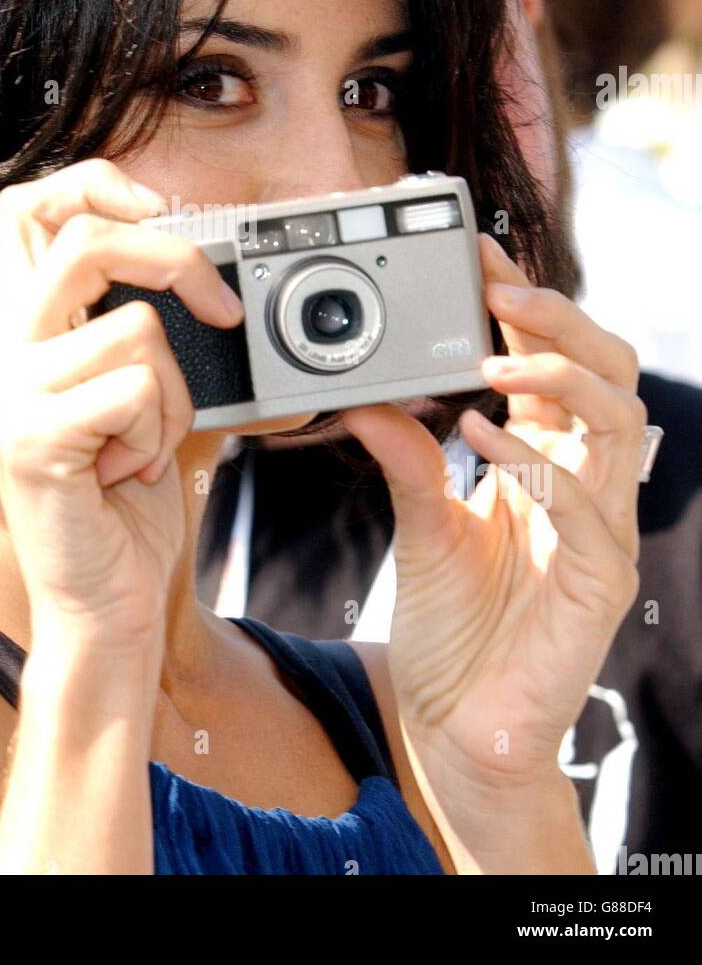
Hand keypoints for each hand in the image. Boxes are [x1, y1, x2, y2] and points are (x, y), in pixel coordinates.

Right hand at [0, 158, 243, 647]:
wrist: (102, 604)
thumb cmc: (123, 507)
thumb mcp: (148, 401)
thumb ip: (169, 339)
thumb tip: (235, 288)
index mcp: (22, 332)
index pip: (29, 208)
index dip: (95, 182)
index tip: (162, 207)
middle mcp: (0, 352)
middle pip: (80, 235)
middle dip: (173, 257)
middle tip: (220, 310)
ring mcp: (8, 393)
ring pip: (136, 325)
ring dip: (175, 392)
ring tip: (146, 444)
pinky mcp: (31, 437)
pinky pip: (136, 388)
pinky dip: (161, 431)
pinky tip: (129, 472)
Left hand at [341, 232, 644, 797]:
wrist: (458, 727)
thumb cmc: (451, 628)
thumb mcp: (421, 525)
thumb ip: (405, 458)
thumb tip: (365, 395)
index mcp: (546, 463)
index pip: (555, 364)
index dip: (526, 307)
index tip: (477, 257)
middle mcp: (583, 485)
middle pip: (610, 371)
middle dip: (559, 317)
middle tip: (496, 287)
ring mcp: (601, 531)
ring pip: (619, 420)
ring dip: (557, 374)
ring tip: (491, 357)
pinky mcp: (600, 582)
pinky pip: (588, 505)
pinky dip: (537, 461)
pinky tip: (481, 434)